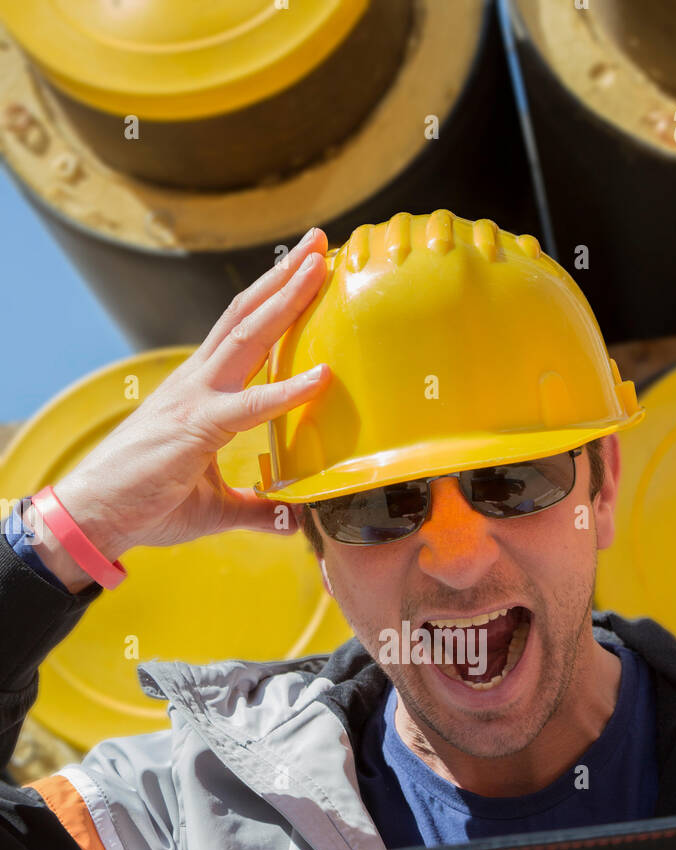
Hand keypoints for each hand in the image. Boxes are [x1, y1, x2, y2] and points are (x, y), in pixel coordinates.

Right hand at [37, 228, 330, 579]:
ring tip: (317, 265)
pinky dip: (287, 390)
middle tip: (319, 243)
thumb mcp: (216, 507)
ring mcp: (195, 398)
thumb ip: (255, 509)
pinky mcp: (196, 427)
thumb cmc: (146, 503)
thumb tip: (289, 521)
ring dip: (285, 298)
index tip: (305, 274)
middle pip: (247, 316)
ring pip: (247, 336)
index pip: (243, 335)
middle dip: (285, 277)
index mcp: (201, 391)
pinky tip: (321, 377)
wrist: (94, 514)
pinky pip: (249, 405)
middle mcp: (198, 382)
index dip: (275, 303)